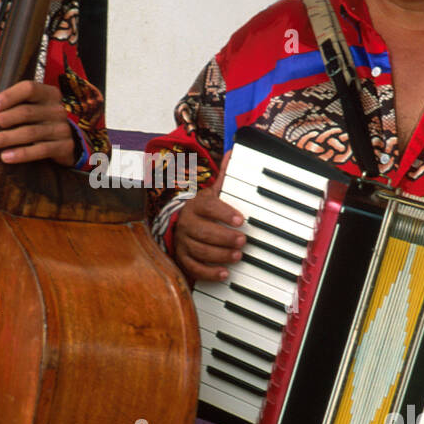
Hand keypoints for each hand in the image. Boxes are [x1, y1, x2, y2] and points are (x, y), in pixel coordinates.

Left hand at [0, 80, 75, 165]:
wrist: (65, 141)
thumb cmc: (37, 117)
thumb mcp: (25, 99)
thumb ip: (4, 78)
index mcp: (47, 93)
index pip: (29, 88)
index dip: (8, 96)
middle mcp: (57, 108)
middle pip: (27, 112)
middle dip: (3, 121)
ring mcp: (62, 128)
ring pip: (31, 133)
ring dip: (6, 139)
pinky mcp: (65, 146)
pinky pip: (41, 150)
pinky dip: (22, 154)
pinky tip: (6, 157)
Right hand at [174, 157, 245, 283]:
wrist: (180, 223)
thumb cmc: (204, 209)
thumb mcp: (213, 192)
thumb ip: (224, 176)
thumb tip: (233, 151)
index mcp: (196, 205)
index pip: (208, 207)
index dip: (224, 213)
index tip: (241, 219)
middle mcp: (187, 223)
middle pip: (203, 231)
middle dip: (224, 237)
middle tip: (243, 240)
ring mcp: (183, 241)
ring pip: (199, 250)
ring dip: (219, 255)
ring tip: (237, 256)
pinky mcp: (183, 258)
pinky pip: (193, 268)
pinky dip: (208, 272)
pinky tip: (224, 273)